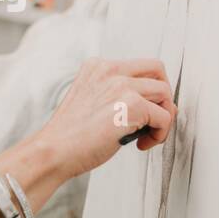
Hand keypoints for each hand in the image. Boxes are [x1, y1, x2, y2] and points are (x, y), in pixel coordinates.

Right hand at [33, 58, 175, 181]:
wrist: (53, 151)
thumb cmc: (70, 136)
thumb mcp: (92, 102)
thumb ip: (119, 95)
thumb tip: (159, 105)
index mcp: (98, 67)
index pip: (140, 66)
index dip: (149, 89)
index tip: (144, 111)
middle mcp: (110, 70)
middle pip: (158, 70)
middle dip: (162, 96)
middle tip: (154, 119)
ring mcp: (121, 85)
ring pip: (165, 92)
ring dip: (163, 117)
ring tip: (146, 136)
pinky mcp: (132, 105)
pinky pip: (164, 117)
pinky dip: (159, 134)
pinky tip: (140, 144)